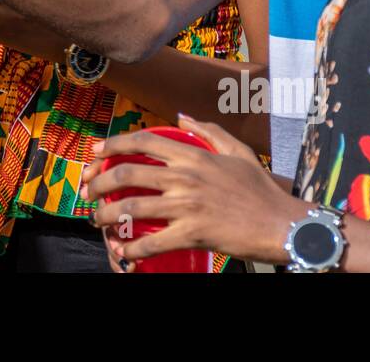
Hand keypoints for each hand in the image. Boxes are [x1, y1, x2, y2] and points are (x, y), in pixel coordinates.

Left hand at [81, 115, 305, 266]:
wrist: (283, 224)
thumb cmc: (261, 190)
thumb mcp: (238, 151)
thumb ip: (208, 131)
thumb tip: (181, 117)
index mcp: (193, 155)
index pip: (143, 141)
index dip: (113, 144)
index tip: (95, 152)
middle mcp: (185, 177)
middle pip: (127, 173)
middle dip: (98, 182)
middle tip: (87, 191)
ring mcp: (187, 205)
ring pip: (131, 207)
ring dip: (106, 215)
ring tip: (96, 220)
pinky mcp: (192, 233)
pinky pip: (152, 242)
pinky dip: (132, 250)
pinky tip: (123, 253)